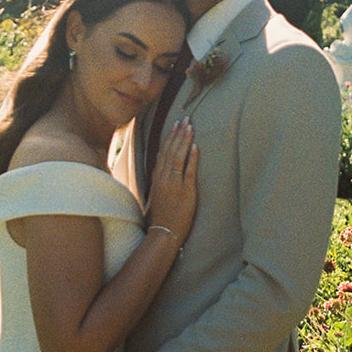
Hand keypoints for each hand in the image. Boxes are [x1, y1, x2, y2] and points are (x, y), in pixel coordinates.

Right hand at [146, 119, 197, 242]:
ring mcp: (173, 184)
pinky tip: (195, 146)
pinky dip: (191, 158)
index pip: (163, 152)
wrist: (163, 232)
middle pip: (171, 150)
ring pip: (178, 157)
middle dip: (178, 133)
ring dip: (184, 140)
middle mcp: (163, 178)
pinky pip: (188, 171)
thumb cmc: (162, 217)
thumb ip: (159, 181)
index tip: (175, 125)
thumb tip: (161, 170)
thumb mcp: (156, 195)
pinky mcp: (185, 191)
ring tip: (190, 127)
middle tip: (186, 119)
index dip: (170, 137)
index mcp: (157, 178)